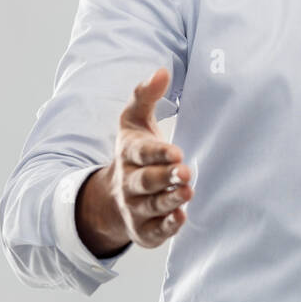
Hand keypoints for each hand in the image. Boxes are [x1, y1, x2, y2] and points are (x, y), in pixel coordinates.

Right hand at [77, 68, 191, 253]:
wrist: (113, 197)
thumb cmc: (134, 151)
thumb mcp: (134, 121)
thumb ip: (145, 95)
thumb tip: (161, 71)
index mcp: (129, 154)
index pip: (142, 153)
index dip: (158, 153)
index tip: (176, 152)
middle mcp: (130, 182)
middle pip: (146, 181)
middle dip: (165, 177)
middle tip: (186, 171)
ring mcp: (136, 208)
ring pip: (152, 206)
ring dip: (170, 200)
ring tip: (187, 192)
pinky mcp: (145, 230)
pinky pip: (155, 231)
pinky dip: (167, 226)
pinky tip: (181, 217)